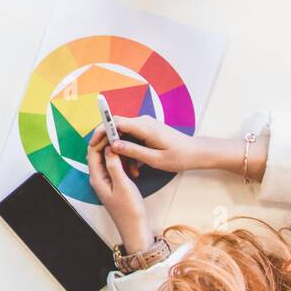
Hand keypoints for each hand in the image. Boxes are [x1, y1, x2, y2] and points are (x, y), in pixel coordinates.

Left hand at [87, 135, 152, 251]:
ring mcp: (106, 181)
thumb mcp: (123, 185)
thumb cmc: (129, 210)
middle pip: (98, 154)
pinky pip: (114, 167)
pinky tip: (132, 162)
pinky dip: (122, 162)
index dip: (100, 139)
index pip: (93, 153)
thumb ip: (115, 166)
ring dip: (117, 153)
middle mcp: (98, 179)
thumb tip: (109, 148)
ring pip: (107, 160)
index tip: (110, 129)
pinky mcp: (114, 184)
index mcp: (97, 178)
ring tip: (127, 145)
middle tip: (120, 132)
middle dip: (108, 142)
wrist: (135, 228)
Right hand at [88, 115, 205, 173]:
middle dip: (109, 143)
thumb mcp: (154, 159)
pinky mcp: (147, 130)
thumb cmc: (179, 156)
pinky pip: (132, 138)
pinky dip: (129, 150)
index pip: (115, 122)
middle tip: (104, 159)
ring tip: (128, 169)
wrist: (197, 152)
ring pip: (124, 135)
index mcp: (144, 127)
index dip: (101, 131)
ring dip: (121, 150)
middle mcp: (143, 121)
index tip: (93, 143)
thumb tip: (114, 145)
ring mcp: (145, 125)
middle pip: (116, 127)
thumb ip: (133, 151)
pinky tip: (135, 165)